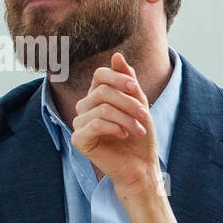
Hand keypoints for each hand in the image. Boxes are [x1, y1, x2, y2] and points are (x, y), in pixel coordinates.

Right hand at [70, 52, 160, 195]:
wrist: (141, 167)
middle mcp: (85, 108)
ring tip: (139, 129)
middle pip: (103, 91)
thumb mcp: (139, 104)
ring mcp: (79, 124)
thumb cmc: (140, 137)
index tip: (134, 88)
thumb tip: (116, 56)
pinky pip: (94, 124)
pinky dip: (114, 127)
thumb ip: (128, 82)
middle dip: (128, 102)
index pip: (100, 75)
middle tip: (144, 115)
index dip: (117, 78)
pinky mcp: (78, 140)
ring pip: (101, 108)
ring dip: (126, 117)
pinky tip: (124, 135)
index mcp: (97, 97)